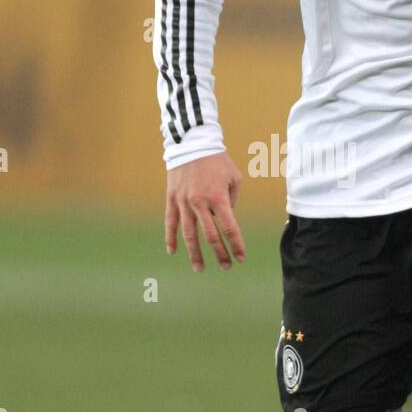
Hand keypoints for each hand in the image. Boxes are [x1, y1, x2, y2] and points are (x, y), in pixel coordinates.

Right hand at [165, 152, 245, 271]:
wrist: (193, 143)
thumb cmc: (218, 161)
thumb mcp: (234, 178)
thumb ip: (232, 201)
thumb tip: (225, 220)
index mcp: (219, 198)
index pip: (230, 228)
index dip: (236, 245)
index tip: (240, 258)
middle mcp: (200, 203)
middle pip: (211, 236)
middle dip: (220, 254)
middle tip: (226, 266)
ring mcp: (184, 202)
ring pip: (189, 234)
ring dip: (195, 253)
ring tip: (200, 268)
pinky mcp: (172, 199)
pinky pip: (170, 222)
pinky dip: (171, 238)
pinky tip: (173, 252)